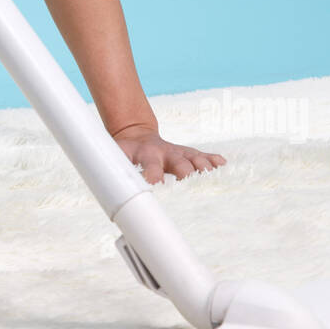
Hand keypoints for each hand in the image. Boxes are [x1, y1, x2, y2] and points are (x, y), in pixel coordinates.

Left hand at [110, 123, 226, 184]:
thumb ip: (111, 174)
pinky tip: (222, 164)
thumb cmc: (124, 153)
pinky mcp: (186, 152)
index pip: (150, 167)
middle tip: (190, 180)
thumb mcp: (114, 158)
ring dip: (203, 166)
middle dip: (185, 171)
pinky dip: (213, 159)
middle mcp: (163, 153)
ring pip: (193, 157)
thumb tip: (106, 194)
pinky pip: (203, 155)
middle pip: (178, 162)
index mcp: (144, 156)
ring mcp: (177, 152)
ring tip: (211, 174)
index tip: (156, 185)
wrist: (135, 134)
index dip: (153, 175)